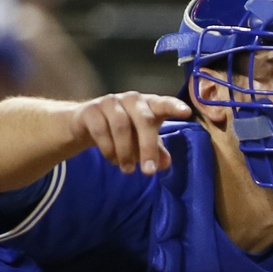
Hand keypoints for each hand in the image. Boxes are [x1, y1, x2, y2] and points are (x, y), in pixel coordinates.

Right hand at [73, 92, 190, 174]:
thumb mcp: (142, 141)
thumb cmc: (124, 130)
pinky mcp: (91, 110)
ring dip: (126, 152)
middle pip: (144, 119)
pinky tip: (113, 160)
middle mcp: (131, 99)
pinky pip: (101, 130)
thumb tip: (165, 164)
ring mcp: (110, 102)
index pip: (163, 103)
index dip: (174, 106)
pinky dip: (109, 149)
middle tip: (149, 172)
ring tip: (128, 170)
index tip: (186, 112)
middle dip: (148, 147)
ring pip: (121, 126)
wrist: (86, 123)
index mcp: (149, 104)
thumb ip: (156, 150)